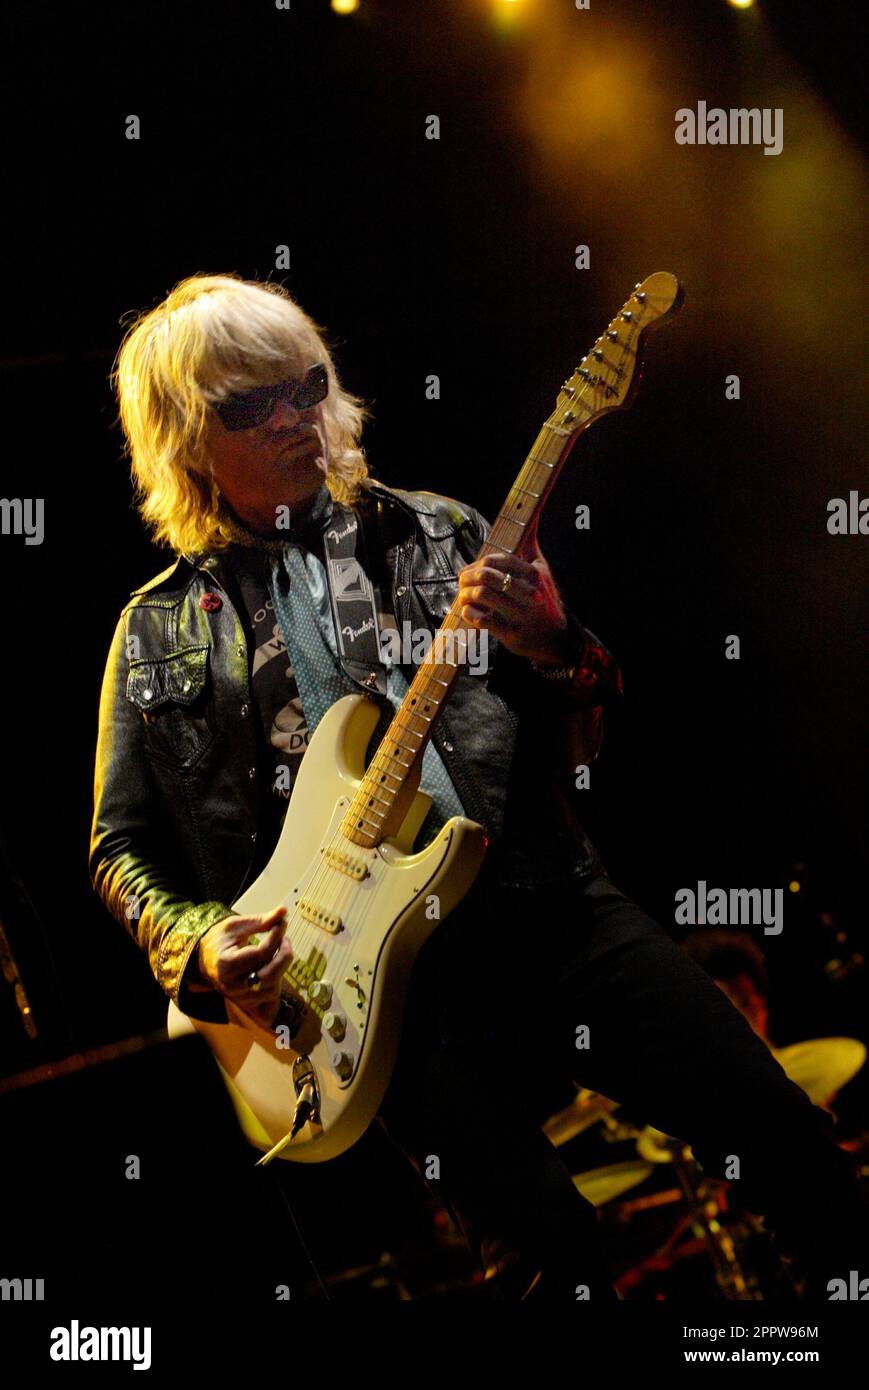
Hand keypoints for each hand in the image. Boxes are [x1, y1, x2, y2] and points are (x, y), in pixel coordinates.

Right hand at [196, 906, 291, 1028]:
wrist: (203, 961)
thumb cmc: (219, 941)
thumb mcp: (234, 926)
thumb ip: (259, 920)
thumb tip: (283, 911)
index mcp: (226, 964)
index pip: (261, 952)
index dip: (276, 936)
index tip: (282, 923)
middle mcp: (232, 985)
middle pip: (271, 974)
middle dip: (284, 954)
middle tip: (285, 939)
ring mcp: (239, 998)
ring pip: (273, 988)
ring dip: (280, 968)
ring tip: (277, 951)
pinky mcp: (246, 1004)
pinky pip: (271, 999)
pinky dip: (277, 983)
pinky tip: (272, 967)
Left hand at [457, 530, 571, 664]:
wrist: (557, 638)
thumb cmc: (544, 600)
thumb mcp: (542, 571)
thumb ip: (531, 544)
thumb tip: (532, 514)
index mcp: (534, 575)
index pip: (499, 560)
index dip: (478, 563)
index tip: (468, 570)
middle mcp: (529, 593)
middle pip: (487, 576)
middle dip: (467, 578)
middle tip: (462, 583)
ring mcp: (521, 615)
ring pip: (483, 595)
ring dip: (466, 595)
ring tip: (464, 597)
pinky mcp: (512, 635)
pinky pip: (483, 620)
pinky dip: (470, 614)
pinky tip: (470, 612)